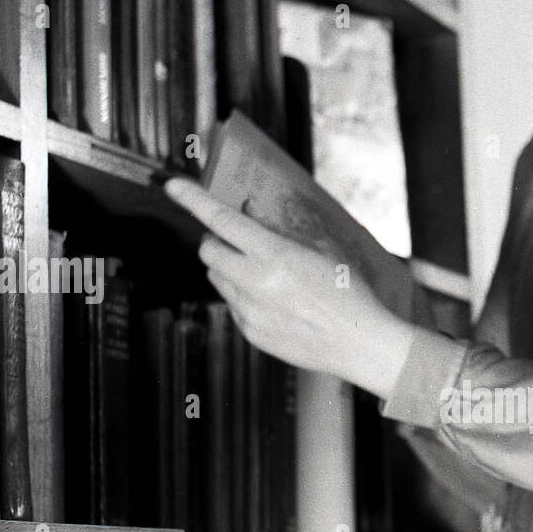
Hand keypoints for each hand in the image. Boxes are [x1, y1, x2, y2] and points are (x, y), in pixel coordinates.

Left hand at [164, 177, 417, 397]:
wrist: (359, 344)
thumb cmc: (349, 294)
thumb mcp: (324, 249)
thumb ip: (286, 231)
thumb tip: (255, 214)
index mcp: (276, 256)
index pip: (223, 221)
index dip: (194, 201)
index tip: (174, 187)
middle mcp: (256, 284)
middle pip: (209, 252)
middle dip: (215, 241)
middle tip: (234, 240)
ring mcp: (250, 312)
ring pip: (217, 279)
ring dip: (229, 269)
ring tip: (262, 274)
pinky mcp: (252, 334)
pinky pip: (233, 306)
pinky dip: (243, 297)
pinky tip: (274, 301)